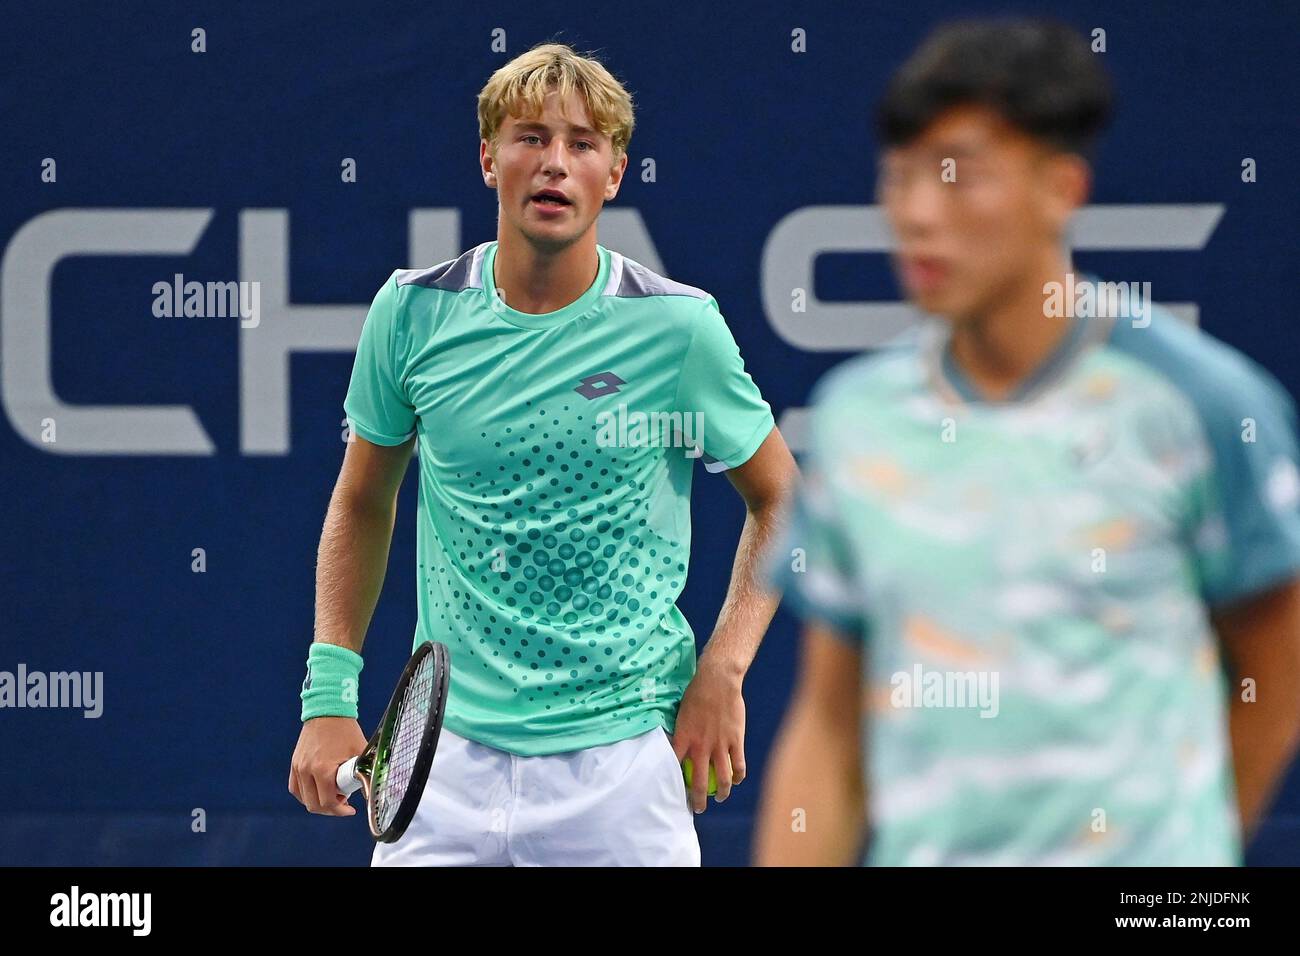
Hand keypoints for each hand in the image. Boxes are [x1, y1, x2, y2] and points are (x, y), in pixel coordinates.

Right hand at [289, 716, 367, 815]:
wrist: (327, 710)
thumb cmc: (345, 730)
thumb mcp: (359, 752)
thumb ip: (364, 772)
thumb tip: (372, 790)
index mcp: (322, 769)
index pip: (328, 802)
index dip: (340, 811)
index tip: (351, 809)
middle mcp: (306, 770)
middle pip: (314, 805)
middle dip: (331, 809)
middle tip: (344, 803)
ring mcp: (298, 767)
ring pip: (304, 798)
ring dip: (318, 802)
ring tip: (334, 794)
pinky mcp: (294, 763)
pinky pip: (296, 788)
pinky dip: (307, 794)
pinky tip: (319, 790)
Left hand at [670, 655, 746, 812]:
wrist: (718, 680)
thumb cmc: (697, 693)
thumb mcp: (681, 713)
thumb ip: (680, 732)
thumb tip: (674, 745)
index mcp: (683, 738)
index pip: (673, 766)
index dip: (672, 782)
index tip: (672, 791)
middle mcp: (701, 746)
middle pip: (698, 782)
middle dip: (697, 800)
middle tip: (697, 808)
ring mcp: (720, 745)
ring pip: (722, 779)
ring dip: (722, 793)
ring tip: (720, 798)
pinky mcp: (736, 740)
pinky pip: (739, 765)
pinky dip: (739, 776)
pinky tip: (737, 780)